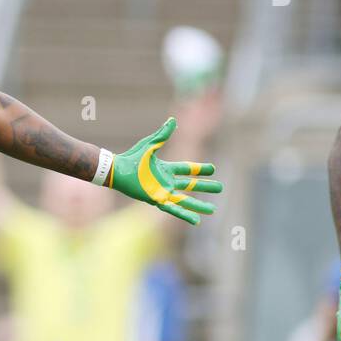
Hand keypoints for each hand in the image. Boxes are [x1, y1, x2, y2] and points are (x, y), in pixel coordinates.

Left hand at [106, 117, 221, 224]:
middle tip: (220, 188)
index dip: (200, 169)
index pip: (187, 169)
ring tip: (212, 210)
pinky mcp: (158, 200)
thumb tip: (172, 120)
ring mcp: (163, 192)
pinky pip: (174, 209)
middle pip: (190, 185)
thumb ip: (163, 134)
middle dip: (205, 187)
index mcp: (166, 169)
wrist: (120, 170)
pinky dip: (186, 215)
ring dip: (199, 205)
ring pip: (185, 200)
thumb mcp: (150, 144)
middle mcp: (166, 182)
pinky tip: (197, 220)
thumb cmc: (132, 157)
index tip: (213, 169)